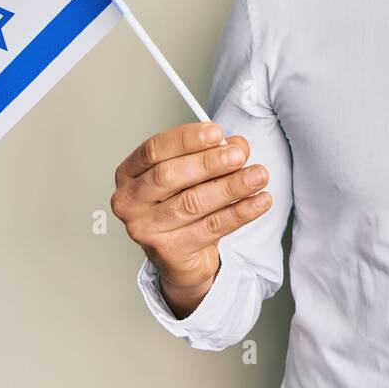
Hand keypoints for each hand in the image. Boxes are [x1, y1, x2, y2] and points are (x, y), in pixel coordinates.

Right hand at [110, 122, 272, 313]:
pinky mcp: (168, 251)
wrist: (179, 255)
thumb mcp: (194, 174)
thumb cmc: (181, 203)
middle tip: (238, 156)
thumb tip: (236, 146)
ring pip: (192, 203)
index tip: (216, 132)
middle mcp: (130, 201)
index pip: (154, 149)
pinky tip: (259, 201)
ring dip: (230, 187)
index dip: (186, 139)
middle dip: (208, 163)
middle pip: (168, 176)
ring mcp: (145, 229)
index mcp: (130, 173)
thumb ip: (213, 154)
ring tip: (258, 176)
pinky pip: (210, 228)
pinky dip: (240, 212)